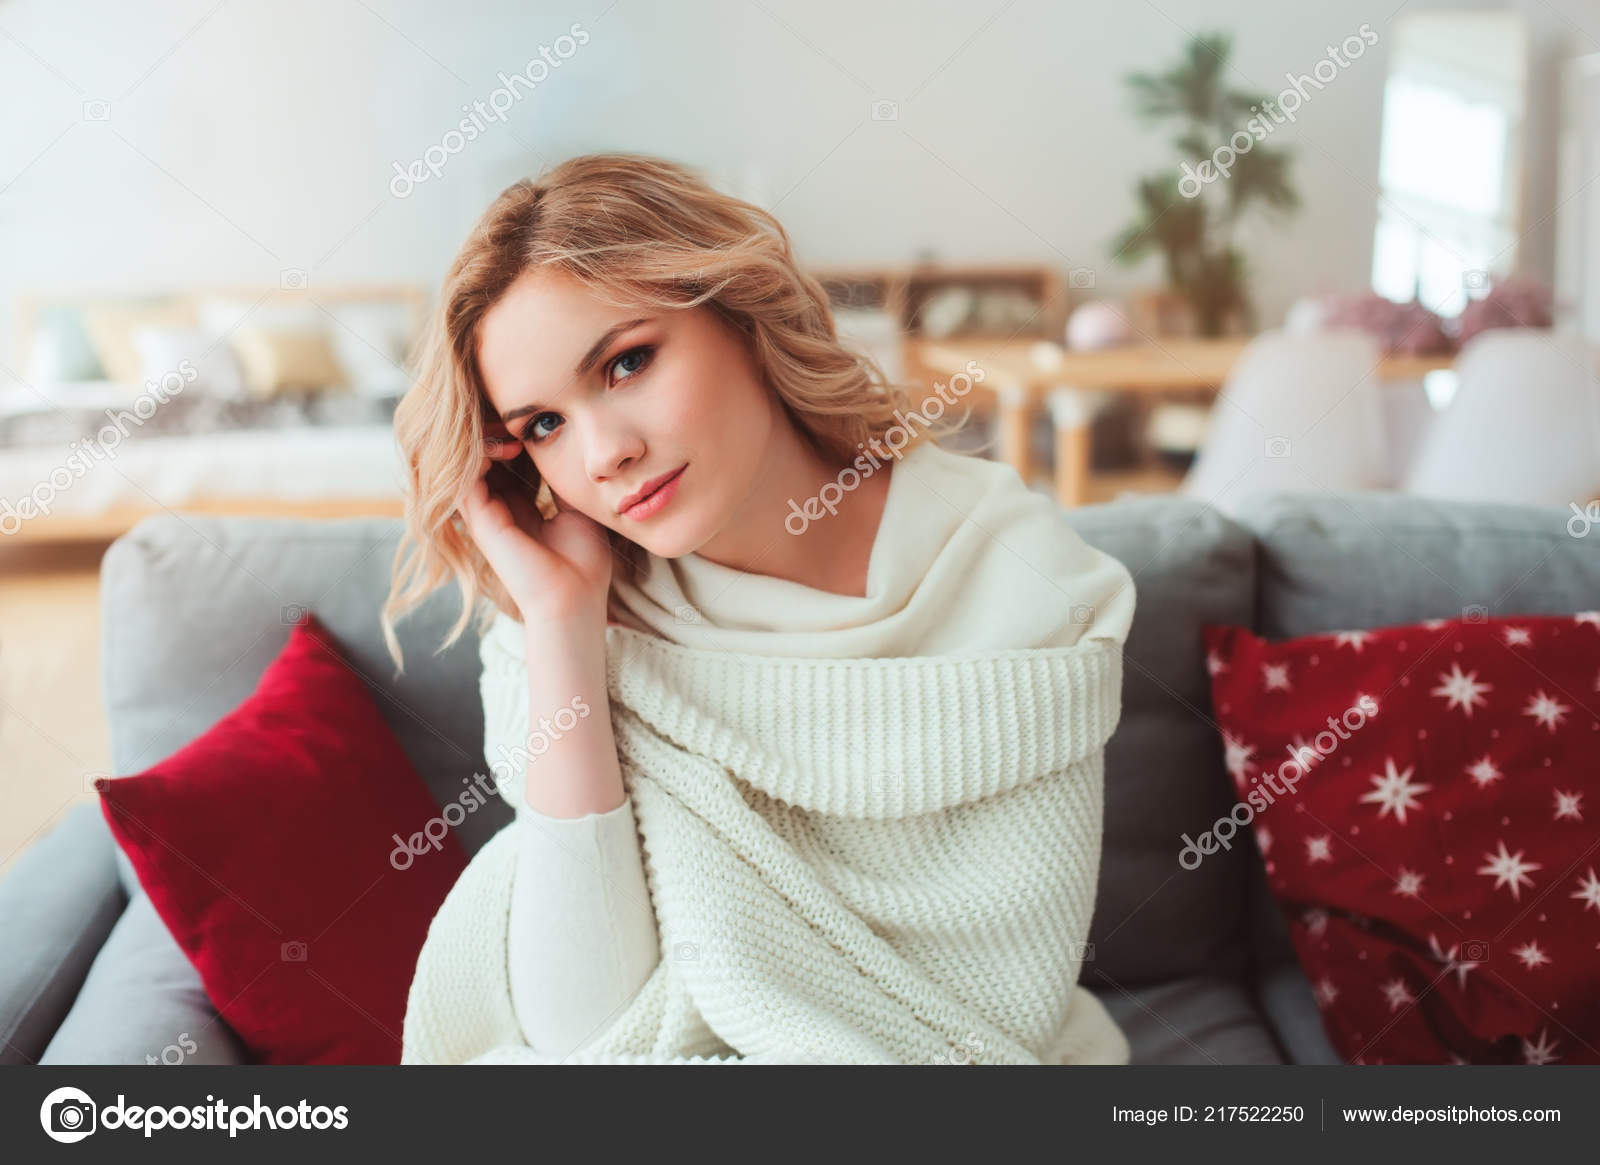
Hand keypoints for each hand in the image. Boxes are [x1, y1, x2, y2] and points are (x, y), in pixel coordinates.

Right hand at [456, 420, 613, 624]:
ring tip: (516, 430)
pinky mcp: (481, 521)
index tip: (535, 417)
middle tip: (521, 415)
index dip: (514, 432)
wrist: (576, 600)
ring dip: (488, 436)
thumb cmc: (583, 562)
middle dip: (497, 428)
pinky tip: (511, 445)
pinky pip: (465, 475)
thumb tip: (567, 438)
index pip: (504, 457)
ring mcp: (485, 514)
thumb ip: (564, 475)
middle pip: (482, 454)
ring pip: (468, 460)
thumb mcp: (578, 505)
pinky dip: (483, 452)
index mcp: (518, 506)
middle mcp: (496, 508)